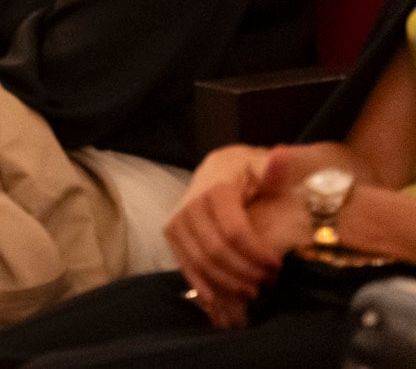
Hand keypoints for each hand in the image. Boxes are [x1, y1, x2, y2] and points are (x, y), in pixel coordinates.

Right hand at [164, 143, 288, 313]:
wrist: (227, 168)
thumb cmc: (254, 169)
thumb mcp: (269, 165)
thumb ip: (278, 166)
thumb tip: (282, 157)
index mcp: (216, 184)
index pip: (233, 228)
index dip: (255, 251)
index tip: (277, 265)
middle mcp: (190, 199)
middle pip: (213, 246)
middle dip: (243, 270)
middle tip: (268, 282)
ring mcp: (178, 215)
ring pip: (196, 257)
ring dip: (224, 280)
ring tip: (251, 290)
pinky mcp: (172, 228)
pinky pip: (180, 258)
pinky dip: (196, 279)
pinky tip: (214, 297)